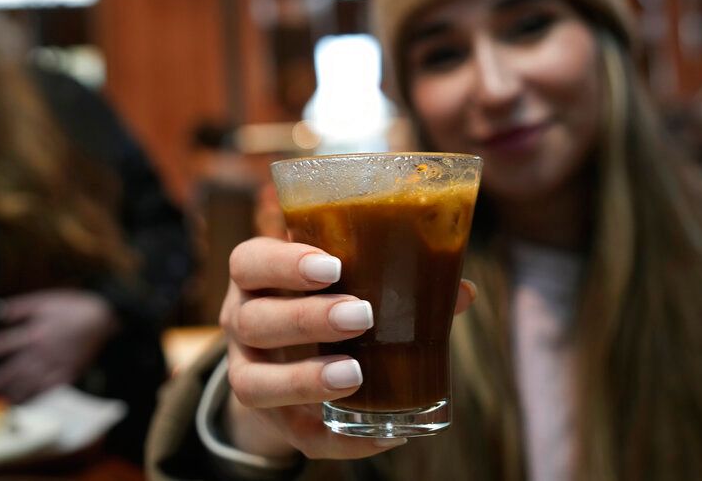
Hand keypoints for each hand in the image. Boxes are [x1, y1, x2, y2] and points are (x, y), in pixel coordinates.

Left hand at [0, 289, 117, 402]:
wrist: (102, 318)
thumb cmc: (72, 307)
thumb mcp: (44, 300)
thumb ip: (18, 307)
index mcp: (34, 333)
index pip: (4, 344)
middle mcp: (41, 352)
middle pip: (13, 370)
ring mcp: (54, 365)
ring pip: (29, 384)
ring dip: (13, 393)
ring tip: (1, 401)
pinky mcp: (68, 373)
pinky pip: (50, 390)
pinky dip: (38, 398)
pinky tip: (30, 404)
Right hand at [220, 236, 476, 460]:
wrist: (288, 357)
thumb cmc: (324, 299)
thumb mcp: (346, 279)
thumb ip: (393, 277)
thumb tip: (460, 291)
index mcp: (256, 277)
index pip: (249, 262)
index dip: (283, 264)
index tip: (332, 266)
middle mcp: (241, 322)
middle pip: (253, 321)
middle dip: (305, 319)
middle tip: (360, 316)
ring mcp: (248, 373)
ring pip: (254, 384)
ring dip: (305, 381)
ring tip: (355, 376)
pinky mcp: (272, 420)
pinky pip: (296, 437)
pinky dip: (339, 440)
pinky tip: (383, 434)